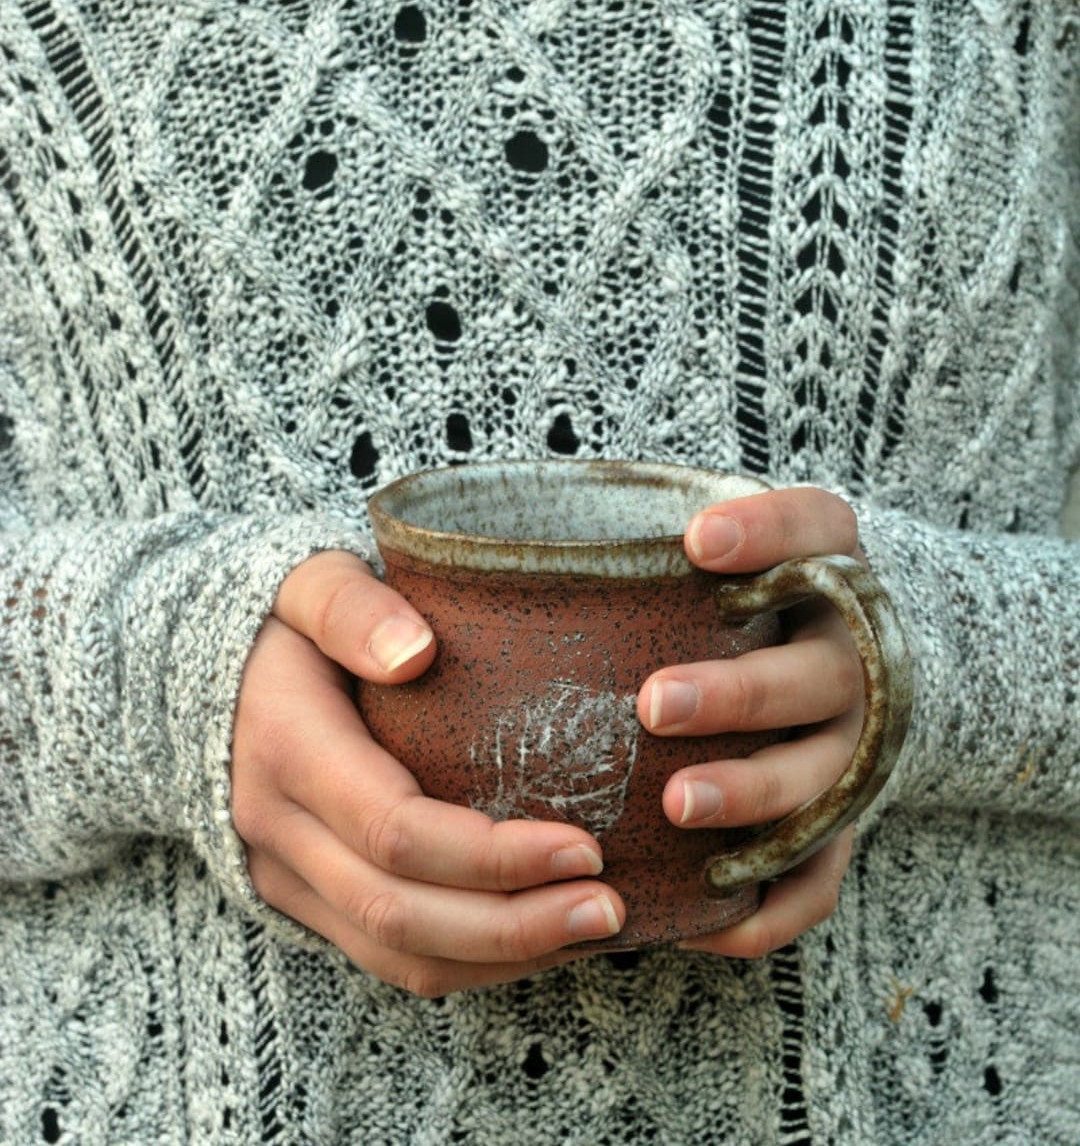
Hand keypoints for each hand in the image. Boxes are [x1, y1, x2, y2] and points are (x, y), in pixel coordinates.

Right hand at [231, 550, 624, 996]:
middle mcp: (280, 829)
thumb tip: (415, 654)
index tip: (585, 845)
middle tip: (609, 905)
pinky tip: (541, 937)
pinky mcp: (308, 898)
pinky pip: (388, 957)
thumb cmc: (285, 623)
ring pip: (395, 955)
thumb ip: (351, 608)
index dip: (492, 855)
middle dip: (514, 924)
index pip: (395, 831)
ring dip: (502, 957)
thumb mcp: (311, 583)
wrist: (206, 678)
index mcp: (288, 749)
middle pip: (400, 913)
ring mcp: (288, 875)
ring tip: (595, 929)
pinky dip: (470, 963)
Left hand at [638, 486, 862, 956]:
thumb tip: (428, 636)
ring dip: (755, 791)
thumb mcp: (686, 558)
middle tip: (654, 704)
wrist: (810, 662)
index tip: (695, 543)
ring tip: (676, 803)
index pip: (816, 529)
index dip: (770, 533)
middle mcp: (851, 656)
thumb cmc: (705, 606)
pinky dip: (770, 902)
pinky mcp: (837, 826)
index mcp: (823, 568)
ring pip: (826, 779)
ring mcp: (852, 746)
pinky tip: (702, 913)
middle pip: (822, 673)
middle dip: (743, 692)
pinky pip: (821, 879)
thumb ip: (602, 555)